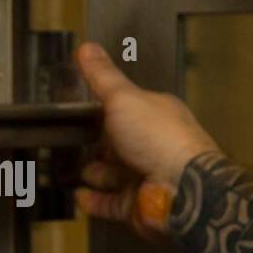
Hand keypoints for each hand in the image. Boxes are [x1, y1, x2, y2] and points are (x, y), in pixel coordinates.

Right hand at [74, 42, 219, 237]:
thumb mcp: (123, 97)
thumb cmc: (159, 138)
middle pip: (117, 144)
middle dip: (95, 144)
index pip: (126, 109)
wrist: (181, 188)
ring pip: (112, 175)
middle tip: (71, 141)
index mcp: (154, 115)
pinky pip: (110, 203)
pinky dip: (93, 201)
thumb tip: (86, 48)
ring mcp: (145, 176)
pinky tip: (79, 195)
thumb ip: (102, 77)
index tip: (79, 107)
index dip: (104, 108)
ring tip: (71, 169)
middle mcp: (152, 145)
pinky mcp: (136, 204)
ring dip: (92, 172)